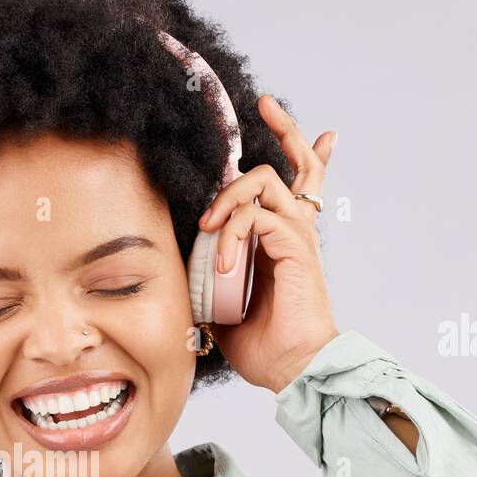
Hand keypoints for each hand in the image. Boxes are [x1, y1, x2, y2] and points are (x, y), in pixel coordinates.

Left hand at [200, 95, 338, 392]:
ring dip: (227, 199)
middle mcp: (295, 230)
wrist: (290, 367)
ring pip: (263, 183)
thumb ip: (206, 274)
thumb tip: (179, 264)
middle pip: (293, 164)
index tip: (271, 109)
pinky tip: (222, 265)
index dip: (289, 140)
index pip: (294, 178)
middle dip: (279, 131)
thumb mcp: (220, 301)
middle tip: (261, 110)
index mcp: (282, 238)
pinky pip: (257, 218)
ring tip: (208, 229)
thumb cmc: (261, 342)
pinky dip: (231, 235)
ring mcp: (298, 237)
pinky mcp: (296, 249)